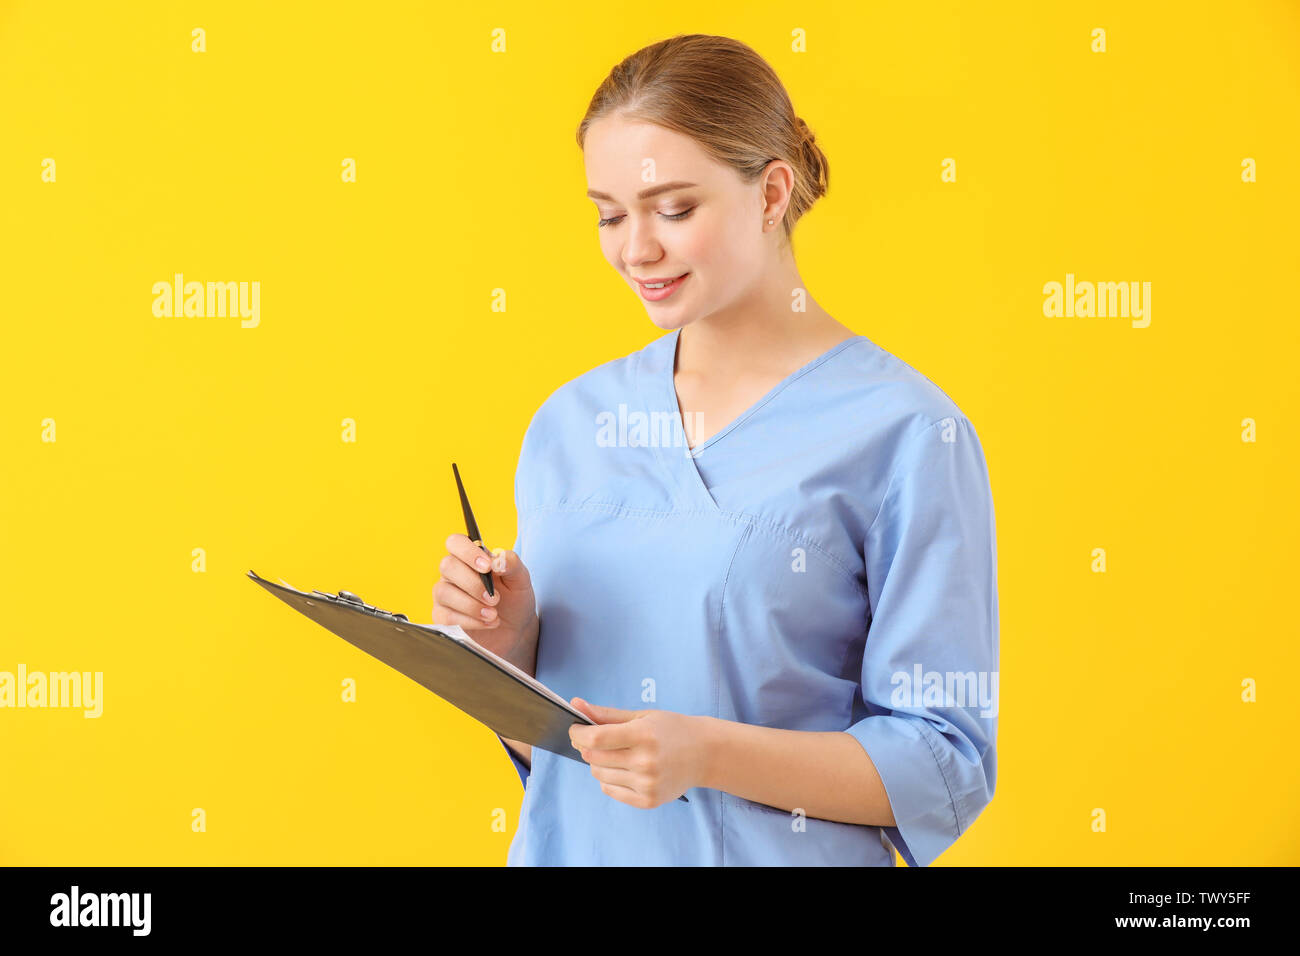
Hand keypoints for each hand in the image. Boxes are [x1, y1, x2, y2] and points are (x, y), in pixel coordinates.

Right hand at [433, 533, 538, 675]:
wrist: (515, 628)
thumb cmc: (514, 598)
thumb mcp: (520, 579)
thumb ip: (512, 563)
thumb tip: (498, 560)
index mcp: (470, 557)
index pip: (455, 542)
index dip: (468, 552)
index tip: (488, 567)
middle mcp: (453, 573)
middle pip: (447, 566)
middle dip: (473, 583)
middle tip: (495, 598)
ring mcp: (445, 594)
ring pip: (444, 592)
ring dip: (471, 605)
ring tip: (493, 614)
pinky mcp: (442, 617)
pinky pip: (445, 617)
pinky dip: (470, 621)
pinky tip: (488, 622)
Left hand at [568, 698, 706, 808]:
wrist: (705, 754)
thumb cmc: (671, 730)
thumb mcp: (641, 716)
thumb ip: (606, 714)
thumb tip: (575, 704)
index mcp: (644, 736)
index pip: (596, 739)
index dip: (578, 733)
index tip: (575, 729)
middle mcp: (645, 762)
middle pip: (594, 758)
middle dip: (586, 747)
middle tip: (595, 740)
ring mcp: (647, 784)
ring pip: (599, 775)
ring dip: (598, 763)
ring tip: (615, 754)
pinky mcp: (648, 800)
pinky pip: (610, 790)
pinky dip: (608, 779)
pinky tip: (622, 768)